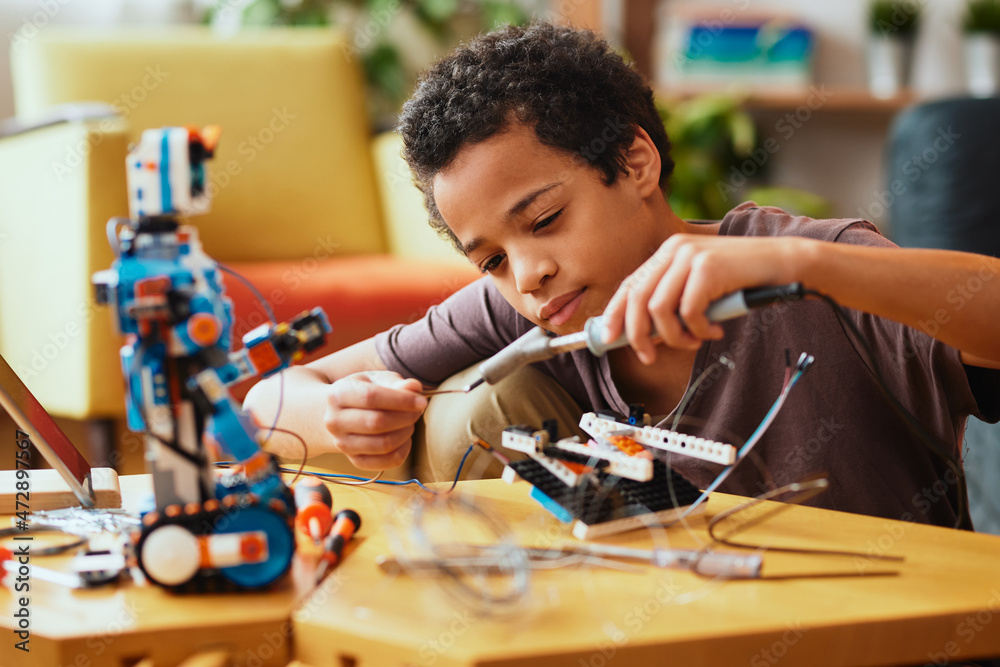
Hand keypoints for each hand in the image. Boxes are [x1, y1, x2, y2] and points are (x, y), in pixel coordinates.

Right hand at [324, 371, 427, 469]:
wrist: (340, 414)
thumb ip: (396, 382)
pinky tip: (406, 438)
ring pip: (383, 444)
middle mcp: (334, 421)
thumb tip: (415, 387)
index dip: (401, 400)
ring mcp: (342, 444)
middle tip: (417, 411)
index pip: (371, 397)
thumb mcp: (376, 380)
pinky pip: (386, 461)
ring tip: (410, 422)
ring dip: (405, 433)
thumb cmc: (364, 392)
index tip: (421, 401)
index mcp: (338, 394)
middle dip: (405, 417)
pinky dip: (403, 451)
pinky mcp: (355, 460)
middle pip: (377, 423)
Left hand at [601, 234, 804, 362]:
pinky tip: (714, 330)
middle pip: (637, 298)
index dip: (615, 313)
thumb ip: (674, 302)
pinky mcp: (707, 268)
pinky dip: (698, 330)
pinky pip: (688, 312)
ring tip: (694, 341)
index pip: (630, 284)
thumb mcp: (701, 288)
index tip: (608, 337)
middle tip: (648, 356)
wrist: (784, 264)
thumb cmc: (742, 281)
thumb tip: (644, 334)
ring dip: (674, 336)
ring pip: (659, 310)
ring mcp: (691, 256)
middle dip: (637, 334)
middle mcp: (675, 250)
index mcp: (669, 252)